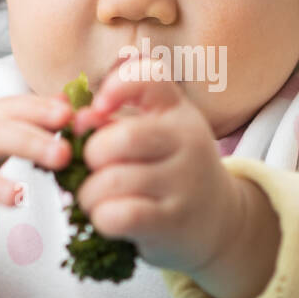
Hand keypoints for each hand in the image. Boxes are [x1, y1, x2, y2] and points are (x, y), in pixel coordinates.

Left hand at [70, 65, 254, 282]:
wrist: (220, 219)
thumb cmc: (171, 171)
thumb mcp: (155, 137)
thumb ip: (114, 122)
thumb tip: (78, 119)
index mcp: (178, 111)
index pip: (151, 77)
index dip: (117, 87)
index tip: (99, 106)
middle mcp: (188, 141)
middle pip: (124, 137)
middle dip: (91, 155)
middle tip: (89, 169)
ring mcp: (185, 182)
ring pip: (114, 181)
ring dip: (89, 193)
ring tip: (94, 198)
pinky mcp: (175, 220)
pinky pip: (121, 216)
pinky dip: (102, 218)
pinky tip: (109, 218)